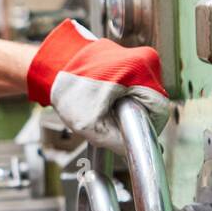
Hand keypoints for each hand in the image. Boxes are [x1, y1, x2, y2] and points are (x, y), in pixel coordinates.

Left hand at [26, 20, 169, 150]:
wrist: (51, 67)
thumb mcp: (91, 125)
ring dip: (128, 106)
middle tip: (108, 118)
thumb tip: (137, 154)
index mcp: (141, 70)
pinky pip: (136, 86)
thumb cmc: (68, 88)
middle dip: (134, 117)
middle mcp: (145, 59)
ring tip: (104, 105)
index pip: (160, 111)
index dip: (144, 128)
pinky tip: (105, 97)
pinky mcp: (131, 59)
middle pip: (152, 103)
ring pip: (144, 95)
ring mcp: (139, 56)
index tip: (125, 131)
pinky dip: (123, 95)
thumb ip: (117, 143)